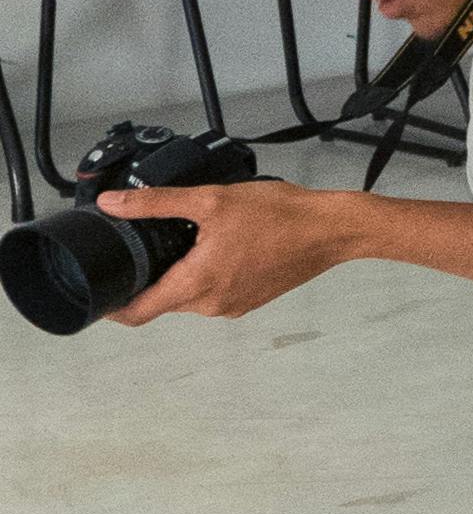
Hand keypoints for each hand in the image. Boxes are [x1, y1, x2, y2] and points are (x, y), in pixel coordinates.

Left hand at [106, 177, 340, 323]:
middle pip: (163, 301)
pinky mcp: (249, 300)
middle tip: (146, 245)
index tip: (100, 292)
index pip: (139, 312)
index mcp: (198, 284)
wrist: (331, 230)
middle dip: (150, 279)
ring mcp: (233, 305)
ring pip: (189, 297)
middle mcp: (212, 304)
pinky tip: (220, 246)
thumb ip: (155, 203)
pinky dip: (206, 276)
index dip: (113, 307)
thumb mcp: (210, 200)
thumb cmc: (280, 216)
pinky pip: (213, 294)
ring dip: (180, 275)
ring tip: (189, 239)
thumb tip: (113, 203)